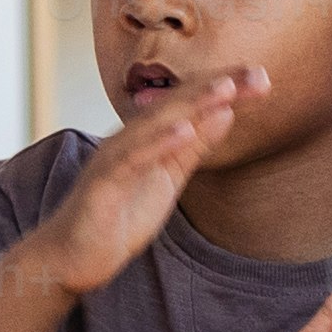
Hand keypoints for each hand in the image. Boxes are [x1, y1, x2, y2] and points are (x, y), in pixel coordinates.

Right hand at [37, 75, 259, 292]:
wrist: (69, 258)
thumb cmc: (116, 218)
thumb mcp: (167, 179)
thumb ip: (191, 148)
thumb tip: (224, 112)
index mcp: (144, 138)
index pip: (187, 105)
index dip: (222, 89)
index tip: (261, 77)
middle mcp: (128, 140)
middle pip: (175, 105)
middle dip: (216, 87)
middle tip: (259, 74)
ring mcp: (113, 160)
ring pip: (154, 125)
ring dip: (190, 104)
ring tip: (225, 89)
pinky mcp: (102, 185)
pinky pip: (132, 159)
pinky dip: (158, 142)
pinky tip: (184, 130)